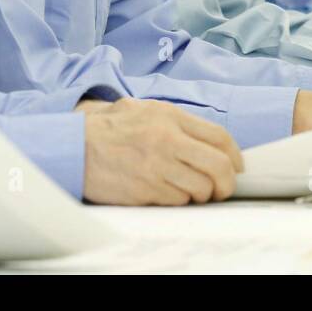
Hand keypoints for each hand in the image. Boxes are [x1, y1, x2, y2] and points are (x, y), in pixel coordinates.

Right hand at [82, 98, 242, 205]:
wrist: (74, 147)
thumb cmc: (108, 129)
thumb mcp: (141, 109)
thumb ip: (174, 120)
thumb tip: (208, 139)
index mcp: (169, 116)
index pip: (220, 137)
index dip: (235, 156)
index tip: (237, 167)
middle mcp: (167, 139)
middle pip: (218, 165)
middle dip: (227, 182)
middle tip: (223, 189)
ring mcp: (157, 166)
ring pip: (201, 188)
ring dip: (202, 195)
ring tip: (192, 191)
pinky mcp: (145, 189)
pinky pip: (178, 201)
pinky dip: (179, 201)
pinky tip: (168, 193)